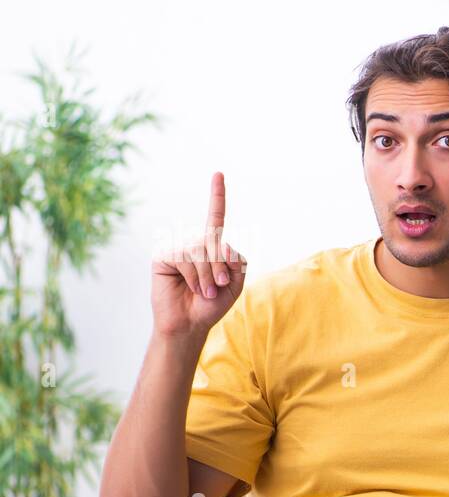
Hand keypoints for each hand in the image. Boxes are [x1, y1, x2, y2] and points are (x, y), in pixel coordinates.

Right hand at [151, 171, 246, 338]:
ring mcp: (177, 247)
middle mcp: (193, 242)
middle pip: (214, 243)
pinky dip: (194, 277)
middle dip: (221, 269)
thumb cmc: (212, 303)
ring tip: (204, 291)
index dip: (217, 196)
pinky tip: (187, 287)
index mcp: (212, 246)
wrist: (190, 322)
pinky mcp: (163, 256)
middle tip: (217, 289)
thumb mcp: (235, 283)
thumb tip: (220, 244)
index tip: (218, 173)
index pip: (216, 217)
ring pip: (201, 252)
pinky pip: (185, 259)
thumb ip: (237, 261)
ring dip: (208, 277)